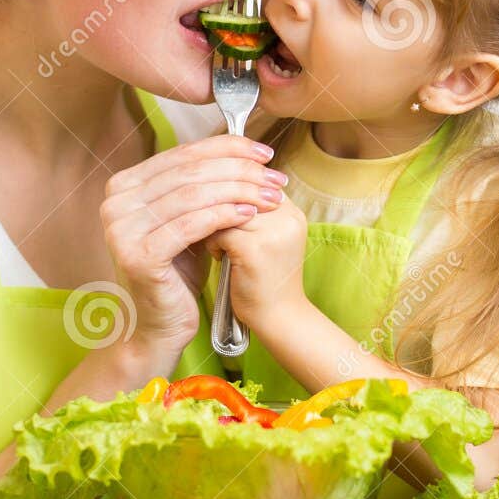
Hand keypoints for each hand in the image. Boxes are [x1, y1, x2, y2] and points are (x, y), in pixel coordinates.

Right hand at [101, 134, 284, 366]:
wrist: (158, 327)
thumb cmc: (177, 273)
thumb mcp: (188, 220)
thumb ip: (201, 186)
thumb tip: (244, 150)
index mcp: (124, 186)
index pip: (182, 154)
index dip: (227, 148)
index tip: (264, 152)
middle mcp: (115, 202)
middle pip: (189, 172)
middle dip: (239, 170)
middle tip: (275, 176)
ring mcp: (121, 229)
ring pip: (192, 195)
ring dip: (239, 191)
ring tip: (271, 195)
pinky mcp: (138, 255)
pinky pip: (190, 225)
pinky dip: (223, 216)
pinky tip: (250, 214)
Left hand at [209, 195, 308, 330]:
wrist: (278, 318)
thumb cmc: (265, 279)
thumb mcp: (268, 239)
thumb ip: (253, 212)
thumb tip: (215, 184)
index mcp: (292, 211)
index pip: (253, 179)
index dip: (230, 191)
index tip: (216, 209)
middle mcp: (287, 216)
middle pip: (239, 190)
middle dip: (218, 205)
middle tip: (207, 222)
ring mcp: (273, 232)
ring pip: (226, 208)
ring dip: (212, 222)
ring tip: (215, 240)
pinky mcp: (255, 249)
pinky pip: (219, 230)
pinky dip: (212, 242)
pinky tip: (218, 255)